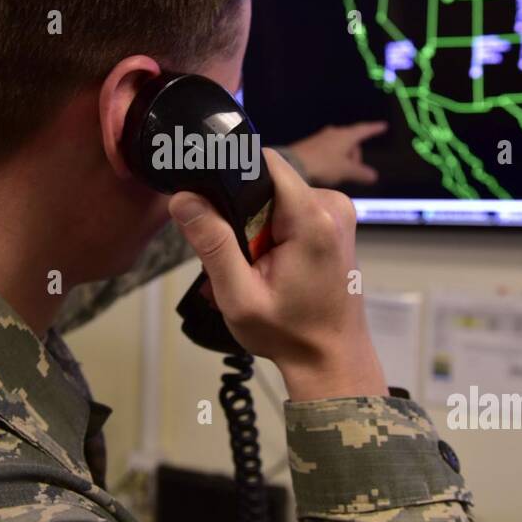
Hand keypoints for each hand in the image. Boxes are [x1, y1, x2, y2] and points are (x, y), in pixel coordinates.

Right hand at [169, 149, 386, 401]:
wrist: (332, 360)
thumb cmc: (289, 334)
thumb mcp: (239, 296)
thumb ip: (212, 244)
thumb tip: (182, 198)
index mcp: (313, 218)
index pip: (265, 162)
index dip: (232, 175)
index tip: (211, 206)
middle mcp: (333, 205)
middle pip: (269, 180)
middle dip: (242, 210)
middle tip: (236, 255)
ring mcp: (338, 213)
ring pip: (277, 195)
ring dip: (256, 223)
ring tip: (251, 264)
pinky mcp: (336, 223)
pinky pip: (292, 207)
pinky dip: (273, 229)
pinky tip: (268, 262)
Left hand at [285, 121, 387, 186]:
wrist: (293, 165)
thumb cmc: (323, 165)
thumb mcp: (346, 171)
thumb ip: (361, 173)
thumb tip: (373, 176)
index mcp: (346, 135)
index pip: (364, 130)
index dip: (374, 129)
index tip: (383, 126)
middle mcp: (334, 133)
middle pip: (352, 142)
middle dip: (355, 157)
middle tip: (353, 172)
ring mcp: (321, 138)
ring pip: (340, 148)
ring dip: (344, 160)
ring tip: (338, 174)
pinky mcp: (311, 145)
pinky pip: (328, 152)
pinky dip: (332, 160)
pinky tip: (326, 172)